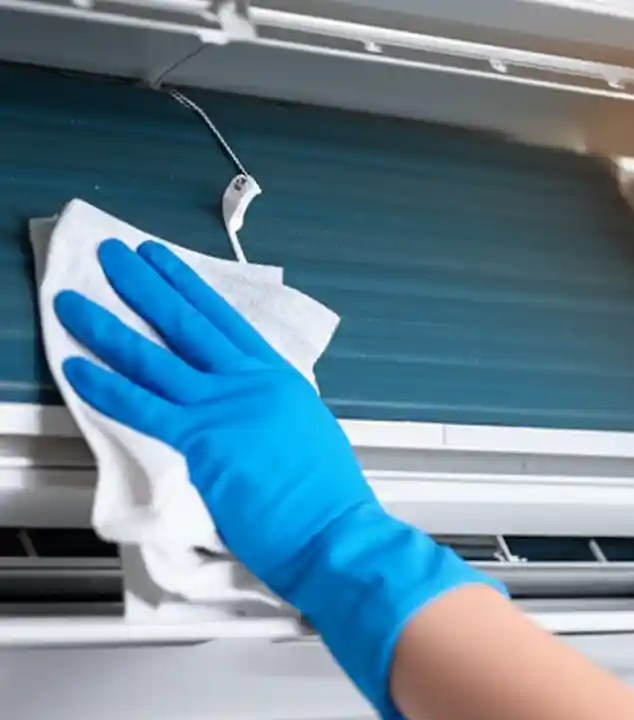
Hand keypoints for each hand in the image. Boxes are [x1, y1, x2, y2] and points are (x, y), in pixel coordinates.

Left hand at [55, 239, 500, 716]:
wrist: (333, 530)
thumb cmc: (327, 497)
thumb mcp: (306, 432)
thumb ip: (271, 410)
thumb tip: (245, 411)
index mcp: (279, 377)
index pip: (223, 319)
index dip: (187, 284)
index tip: (162, 260)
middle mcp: (251, 382)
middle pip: (186, 321)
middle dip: (144, 284)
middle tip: (115, 256)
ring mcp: (225, 407)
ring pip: (154, 356)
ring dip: (108, 325)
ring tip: (75, 302)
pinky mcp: (203, 440)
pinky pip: (141, 404)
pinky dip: (106, 384)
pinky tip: (78, 365)